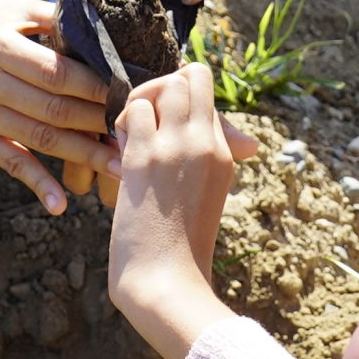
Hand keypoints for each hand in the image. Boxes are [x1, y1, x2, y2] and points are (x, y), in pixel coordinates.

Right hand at [0, 0, 116, 214]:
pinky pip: (9, 163)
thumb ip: (46, 16)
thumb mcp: (3, 8)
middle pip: (54, 109)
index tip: (129, 94)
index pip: (57, 72)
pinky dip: (36, 184)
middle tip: (138, 135)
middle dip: (99, 124)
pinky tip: (60, 204)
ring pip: (39, 139)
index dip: (95, 86)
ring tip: (121, 169)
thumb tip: (94, 26)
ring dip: (83, 156)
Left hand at [108, 65, 245, 358]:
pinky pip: (132, 110)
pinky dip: (118, 123)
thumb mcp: (207, 196)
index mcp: (224, 153)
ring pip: (163, 85)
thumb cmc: (180, 248)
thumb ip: (208, 159)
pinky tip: (116, 153)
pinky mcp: (146, 157)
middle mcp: (206, 142)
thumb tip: (241, 143)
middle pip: (191, 76)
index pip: (207, 91)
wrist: (168, 282)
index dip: (181, 94)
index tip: (161, 120)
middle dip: (160, 87)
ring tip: (128, 139)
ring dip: (138, 103)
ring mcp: (178, 146)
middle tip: (142, 122)